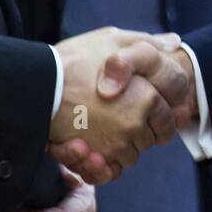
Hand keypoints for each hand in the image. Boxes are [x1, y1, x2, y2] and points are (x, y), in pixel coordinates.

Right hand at [48, 27, 190, 183]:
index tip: (139, 107)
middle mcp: (135, 125)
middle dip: (138, 131)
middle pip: (149, 139)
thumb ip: (147, 43)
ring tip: (97, 127)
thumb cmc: (74, 59)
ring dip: (119, 147)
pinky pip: (110, 172)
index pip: (167, 117)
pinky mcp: (93, 161)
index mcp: (148, 97)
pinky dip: (103, 166)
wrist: (36, 84)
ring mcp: (114, 145)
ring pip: (129, 156)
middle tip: (114, 115)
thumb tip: (175, 41)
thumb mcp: (113, 39)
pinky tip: (91, 149)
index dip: (156, 113)